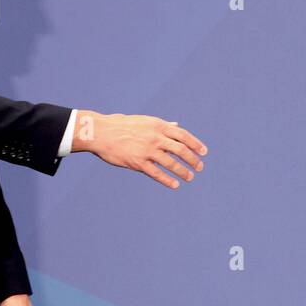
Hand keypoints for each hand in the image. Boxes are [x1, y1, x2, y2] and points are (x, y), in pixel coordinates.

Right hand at [72, 110, 206, 188]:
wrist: (101, 132)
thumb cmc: (122, 125)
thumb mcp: (145, 121)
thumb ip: (162, 125)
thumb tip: (176, 125)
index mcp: (158, 125)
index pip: (183, 135)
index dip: (196, 144)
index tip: (204, 152)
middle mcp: (155, 138)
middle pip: (181, 150)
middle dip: (193, 160)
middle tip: (199, 167)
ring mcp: (147, 151)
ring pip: (171, 163)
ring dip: (183, 171)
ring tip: (190, 177)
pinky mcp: (138, 163)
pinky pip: (156, 174)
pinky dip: (168, 180)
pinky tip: (175, 185)